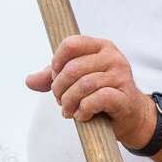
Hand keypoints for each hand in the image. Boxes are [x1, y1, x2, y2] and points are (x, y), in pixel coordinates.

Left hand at [25, 36, 156, 149]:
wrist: (131, 116)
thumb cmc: (103, 95)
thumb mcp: (78, 82)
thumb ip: (55, 78)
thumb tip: (29, 81)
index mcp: (101, 47)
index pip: (71, 44)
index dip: (56, 63)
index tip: (55, 79)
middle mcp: (113, 57)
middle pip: (73, 68)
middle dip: (60, 88)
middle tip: (60, 101)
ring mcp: (121, 76)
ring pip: (84, 85)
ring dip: (69, 101)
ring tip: (68, 111)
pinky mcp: (124, 97)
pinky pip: (97, 99)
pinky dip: (84, 109)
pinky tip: (82, 115)